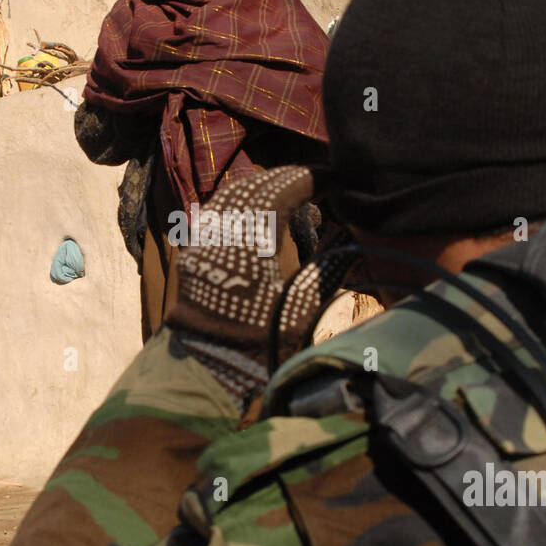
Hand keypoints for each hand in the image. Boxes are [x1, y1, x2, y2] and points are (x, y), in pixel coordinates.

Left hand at [166, 166, 360, 382]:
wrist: (206, 366)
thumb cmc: (259, 339)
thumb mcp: (303, 306)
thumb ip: (328, 268)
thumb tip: (352, 242)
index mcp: (251, 235)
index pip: (283, 189)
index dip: (310, 179)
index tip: (332, 179)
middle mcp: (222, 227)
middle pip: (255, 186)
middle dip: (286, 179)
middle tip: (315, 181)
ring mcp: (202, 238)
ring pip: (231, 195)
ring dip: (261, 189)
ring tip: (289, 193)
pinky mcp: (193, 252)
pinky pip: (216, 212)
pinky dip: (239, 205)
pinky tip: (256, 215)